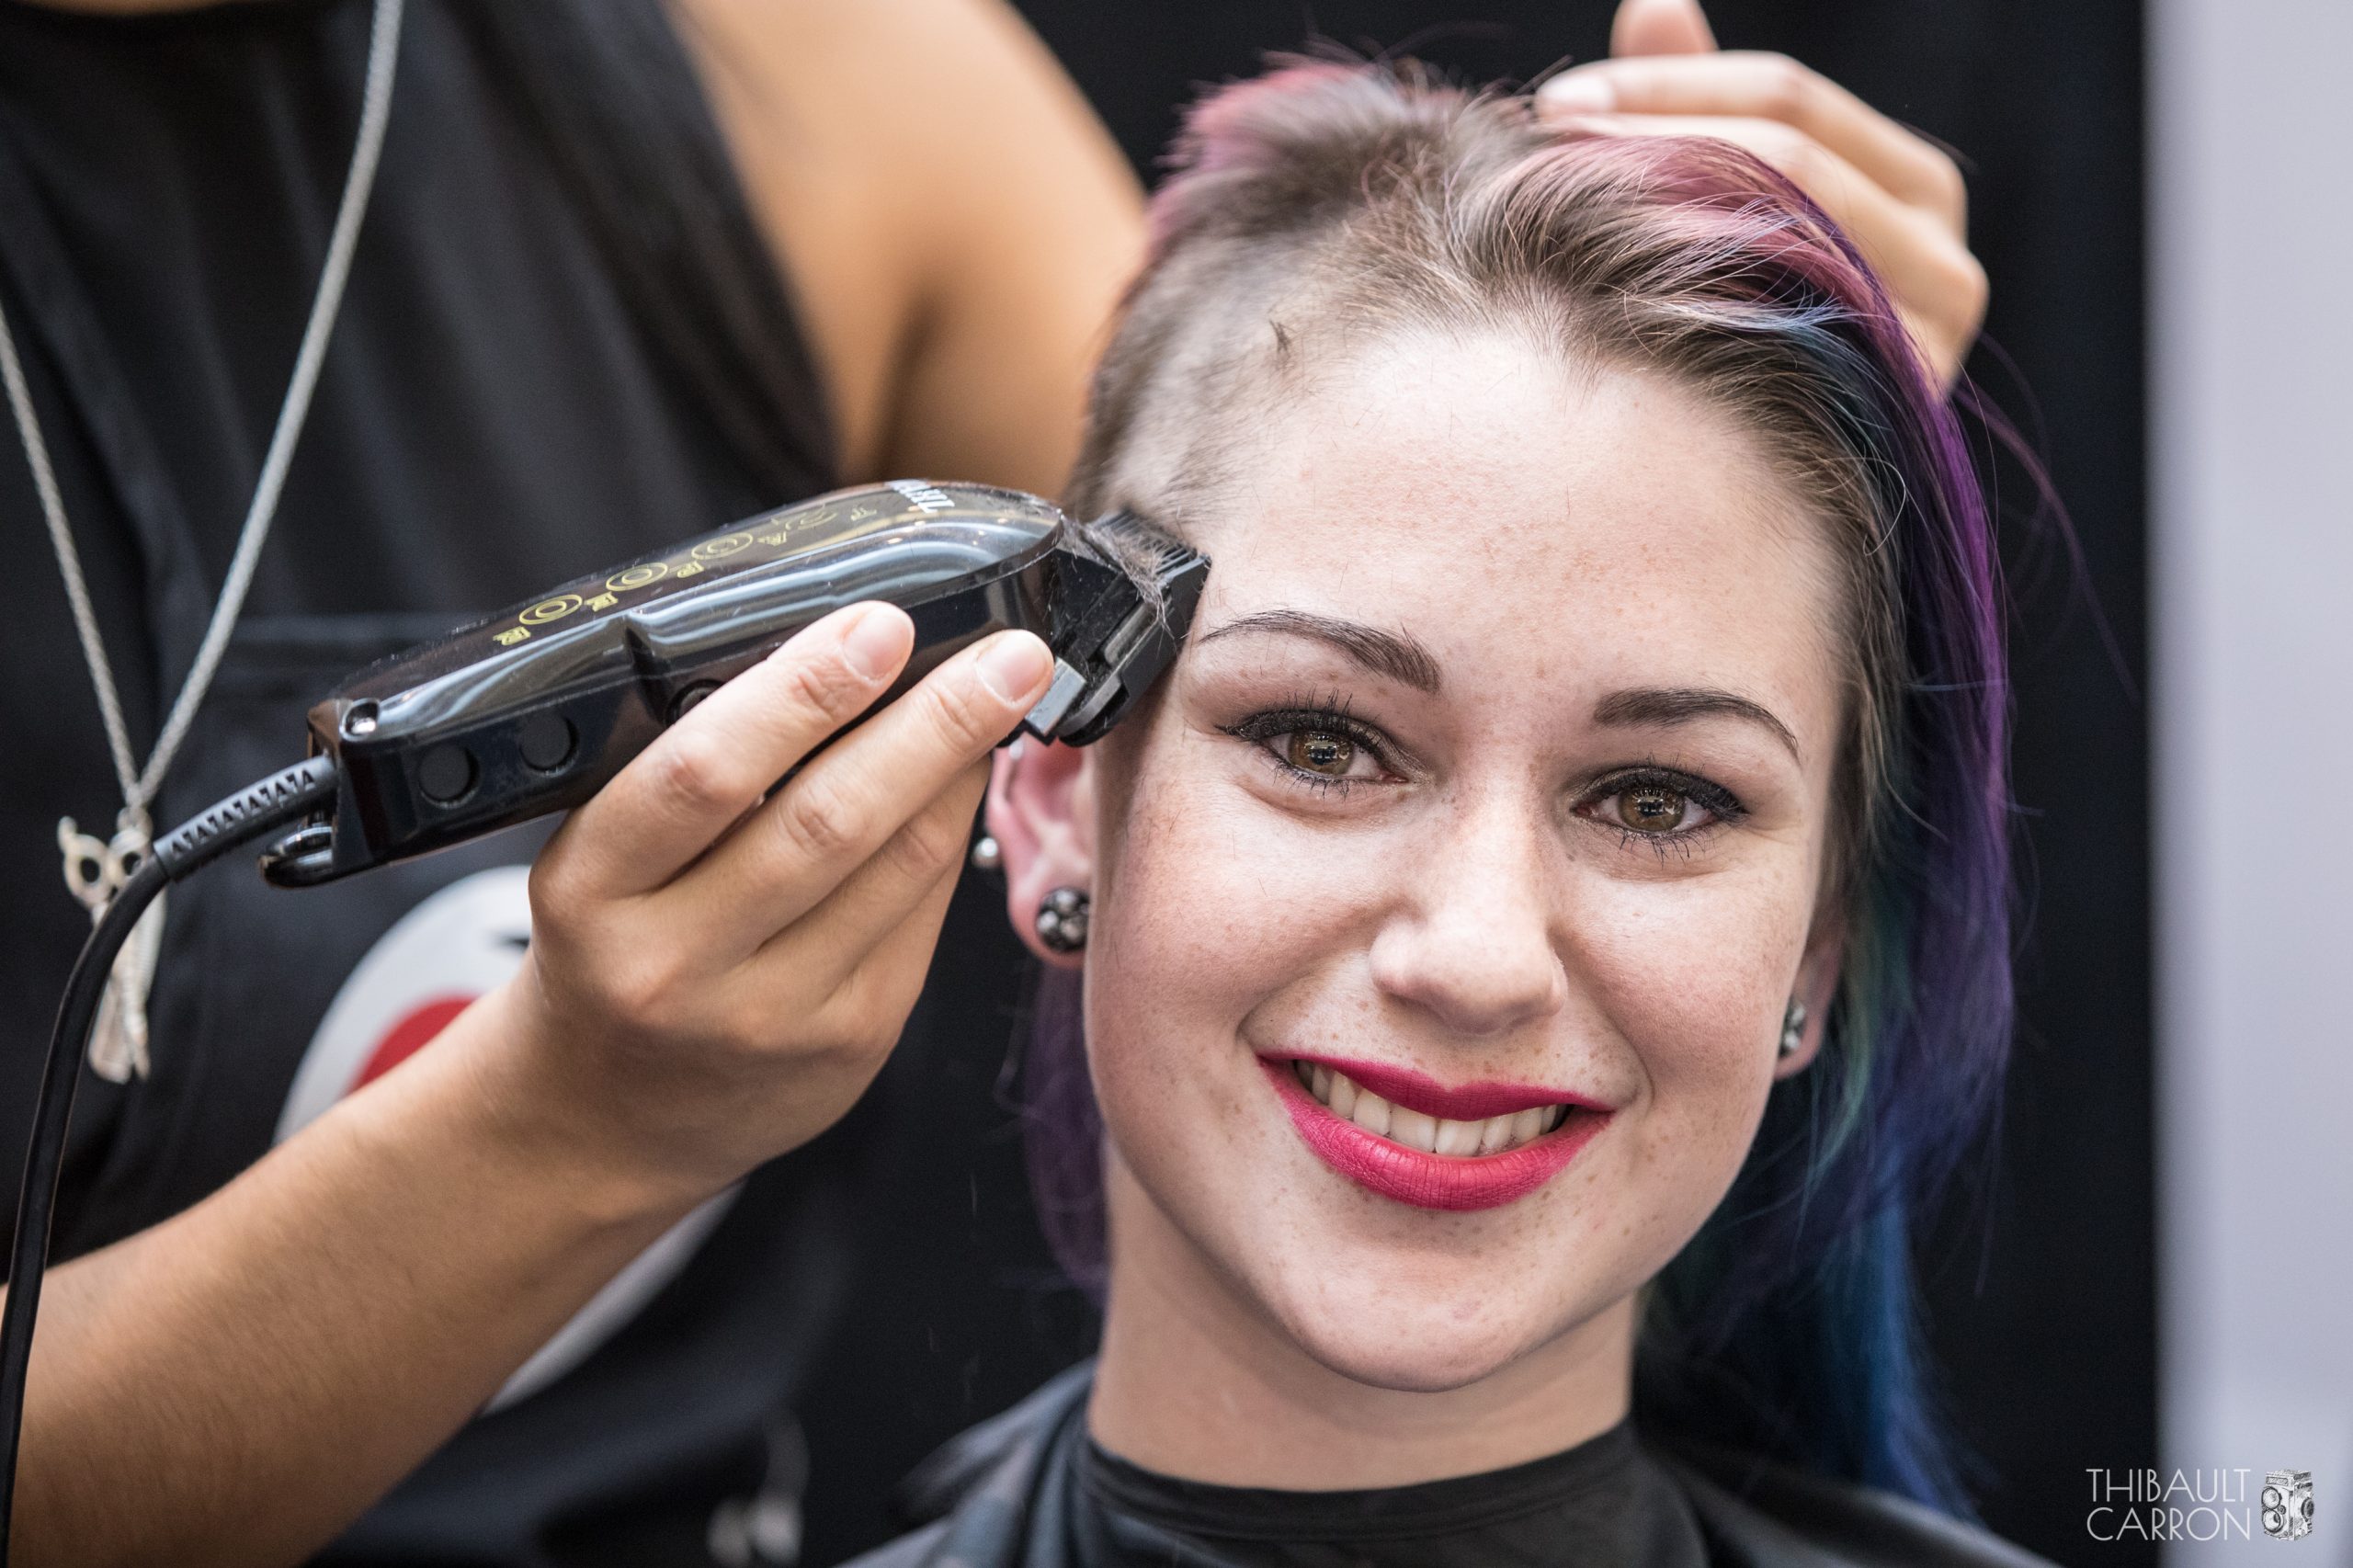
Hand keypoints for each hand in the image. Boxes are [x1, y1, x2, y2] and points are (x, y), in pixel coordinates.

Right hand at [489, 603, 1052, 1205]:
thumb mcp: (595, 861)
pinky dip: (953, 833)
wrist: (599, 1125)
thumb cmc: (606, 954)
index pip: (703, 775)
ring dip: (963, 770)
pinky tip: (968, 779)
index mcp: (592, 892)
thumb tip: (834, 659)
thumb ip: (686, 776)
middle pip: (828, 822)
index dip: (801, 694)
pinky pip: (922, 916)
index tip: (878, 626)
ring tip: (1007, 692)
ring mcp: (770, 1016)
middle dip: (932, 723)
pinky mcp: (848, 1046)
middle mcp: (676, 963)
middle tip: (1005, 652)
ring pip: (896, 868)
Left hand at [1535, 0, 1985, 388]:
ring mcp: (1927, 336)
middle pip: (1789, 156)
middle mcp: (1943, 256)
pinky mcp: (1891, 407)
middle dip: (1655, 138)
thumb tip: (1654, 0)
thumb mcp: (1732, 213)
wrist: (1786, 511)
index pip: (1788, 97)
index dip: (1667, 84)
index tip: (1554, 100)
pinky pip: (1783, 327)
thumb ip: (1703, 110)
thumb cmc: (1747, 344)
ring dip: (1662, 208)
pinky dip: (1689, 300)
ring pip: (1785, 231)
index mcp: (1916, 186)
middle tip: (1542, 146)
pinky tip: (1602, 298)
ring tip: (1554, 206)